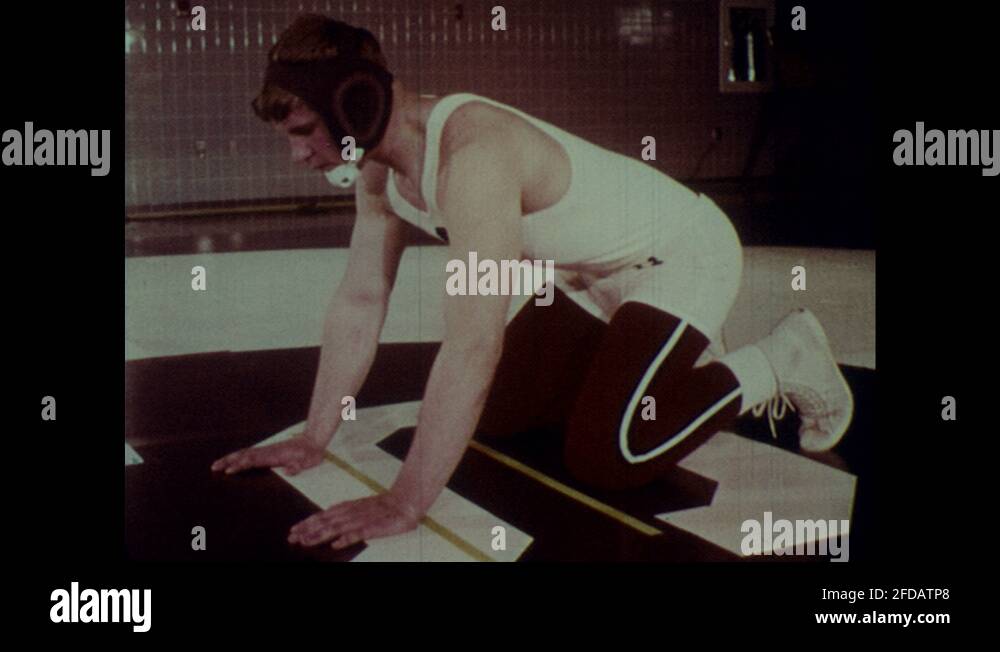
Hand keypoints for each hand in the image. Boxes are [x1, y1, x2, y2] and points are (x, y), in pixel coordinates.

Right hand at [210, 436, 323, 475]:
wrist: (313, 441)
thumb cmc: (310, 454)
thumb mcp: (308, 461)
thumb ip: (298, 466)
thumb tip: (288, 471)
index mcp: (274, 455)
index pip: (253, 460)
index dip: (241, 465)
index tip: (230, 471)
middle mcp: (267, 452)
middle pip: (243, 455)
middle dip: (228, 461)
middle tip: (214, 467)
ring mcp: (266, 451)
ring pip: (244, 454)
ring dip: (230, 458)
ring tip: (216, 465)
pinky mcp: (267, 453)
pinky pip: (249, 454)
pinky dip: (238, 456)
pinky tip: (232, 461)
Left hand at [288, 492, 420, 549]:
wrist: (405, 501)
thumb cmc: (383, 507)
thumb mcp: (360, 507)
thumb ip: (344, 512)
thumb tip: (327, 516)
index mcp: (347, 508)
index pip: (323, 516)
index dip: (307, 523)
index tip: (294, 530)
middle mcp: (351, 513)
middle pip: (326, 521)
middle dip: (307, 530)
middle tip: (292, 538)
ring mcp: (362, 519)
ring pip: (337, 527)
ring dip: (320, 534)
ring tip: (306, 541)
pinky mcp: (374, 526)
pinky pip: (359, 533)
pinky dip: (347, 538)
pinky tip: (336, 544)